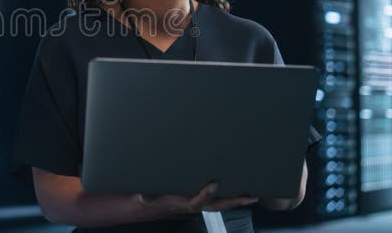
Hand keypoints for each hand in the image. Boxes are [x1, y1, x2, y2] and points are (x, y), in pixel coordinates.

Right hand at [135, 183, 257, 214]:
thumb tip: (142, 197)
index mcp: (176, 204)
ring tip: (250, 195)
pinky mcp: (193, 201)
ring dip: (233, 201)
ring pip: (216, 205)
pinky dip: (225, 198)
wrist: (141, 207)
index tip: (215, 184)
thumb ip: (143, 198)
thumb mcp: (140, 198)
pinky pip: (212, 201)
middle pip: (214, 207)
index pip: (194, 202)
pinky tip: (235, 192)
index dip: (205, 194)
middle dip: (232, 203)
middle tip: (250, 197)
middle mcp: (187, 206)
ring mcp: (192, 205)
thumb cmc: (142, 199)